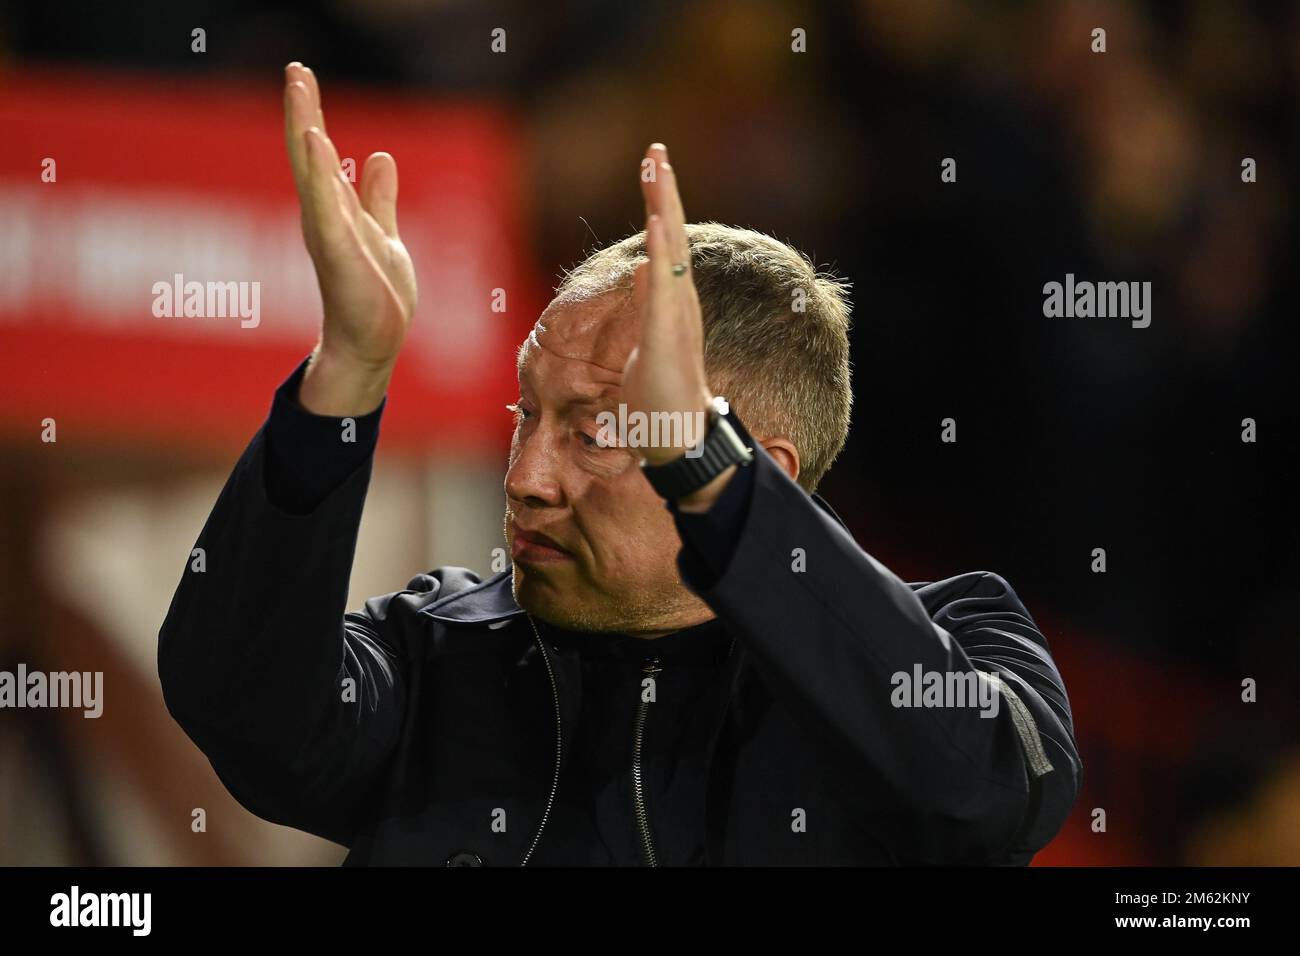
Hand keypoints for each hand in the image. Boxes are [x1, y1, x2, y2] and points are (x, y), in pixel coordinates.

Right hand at [283, 62, 416, 414]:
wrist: (371, 342)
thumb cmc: (374, 294)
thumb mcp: (383, 234)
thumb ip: (378, 199)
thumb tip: (379, 157)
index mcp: (334, 209)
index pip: (319, 153)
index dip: (310, 113)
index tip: (301, 73)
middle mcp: (324, 217)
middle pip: (311, 154)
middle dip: (303, 111)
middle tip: (295, 69)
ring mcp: (329, 234)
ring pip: (314, 175)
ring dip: (306, 131)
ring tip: (301, 92)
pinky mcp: (339, 254)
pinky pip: (327, 209)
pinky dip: (320, 177)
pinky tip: (314, 144)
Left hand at [623, 144, 713, 468]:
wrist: (679, 438)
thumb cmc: (662, 398)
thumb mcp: (645, 340)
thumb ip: (647, 304)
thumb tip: (641, 269)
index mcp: (672, 303)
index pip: (665, 245)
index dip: (659, 206)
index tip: (652, 169)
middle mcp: (679, 303)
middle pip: (671, 236)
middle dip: (663, 192)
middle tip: (655, 150)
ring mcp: (676, 316)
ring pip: (670, 251)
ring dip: (663, 208)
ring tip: (656, 166)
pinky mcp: (667, 334)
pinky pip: (664, 285)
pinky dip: (661, 251)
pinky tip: (656, 221)